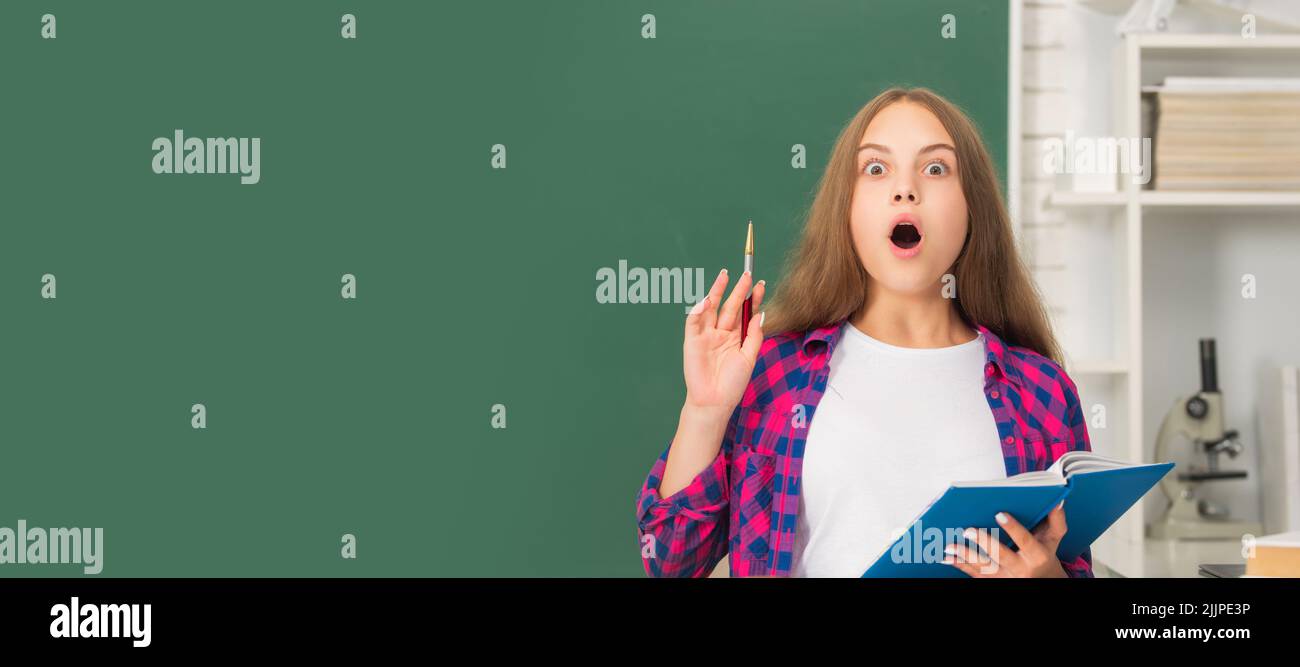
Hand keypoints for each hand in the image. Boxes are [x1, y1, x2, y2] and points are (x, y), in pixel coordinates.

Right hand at [682, 268, 765, 415]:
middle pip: (730, 306)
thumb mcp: (749, 358)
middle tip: (746, 274)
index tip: (761, 285)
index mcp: (736, 338)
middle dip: (738, 290)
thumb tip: (760, 314)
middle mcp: (721, 333)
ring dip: (717, 292)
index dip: (752, 299)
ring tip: (724, 276)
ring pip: (712, 309)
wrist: (714, 402)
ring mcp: (706, 336)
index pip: (745, 313)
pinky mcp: (692, 341)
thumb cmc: (732, 384)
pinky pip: (694, 322)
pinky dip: (698, 310)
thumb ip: (754, 336)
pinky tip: (707, 301)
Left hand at [942, 503, 1069, 577]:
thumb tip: (1057, 500)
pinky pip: (975, 575)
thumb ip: (1056, 520)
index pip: (1025, 541)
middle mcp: (1021, 568)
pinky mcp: (994, 582)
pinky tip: (947, 557)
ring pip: (985, 568)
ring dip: (966, 556)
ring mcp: (1006, 577)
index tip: (1000, 514)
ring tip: (950, 545)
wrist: (1045, 581)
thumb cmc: (1045, 553)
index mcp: (1037, 555)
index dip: (1013, 529)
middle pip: (1001, 556)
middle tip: (968, 529)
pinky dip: (960, 565)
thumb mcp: (1055, 538)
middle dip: (984, 543)